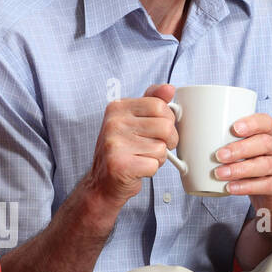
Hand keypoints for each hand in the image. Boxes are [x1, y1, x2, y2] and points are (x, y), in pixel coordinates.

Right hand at [86, 83, 179, 206]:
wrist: (102, 183)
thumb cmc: (123, 149)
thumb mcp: (134, 120)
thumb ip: (152, 101)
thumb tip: (169, 88)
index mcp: (117, 108)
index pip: (159, 105)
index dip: (167, 119)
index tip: (159, 129)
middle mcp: (113, 123)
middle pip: (165, 126)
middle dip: (168, 140)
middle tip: (153, 146)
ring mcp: (114, 144)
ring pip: (162, 147)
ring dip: (158, 157)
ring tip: (142, 157)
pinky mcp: (119, 165)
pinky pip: (154, 164)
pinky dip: (151, 170)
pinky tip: (137, 168)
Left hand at [212, 112, 271, 236]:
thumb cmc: (256, 168)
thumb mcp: (249, 152)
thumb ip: (230, 143)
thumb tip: (192, 136)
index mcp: (271, 134)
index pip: (266, 122)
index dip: (252, 123)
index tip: (234, 128)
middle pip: (265, 143)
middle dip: (240, 148)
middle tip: (219, 155)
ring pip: (265, 164)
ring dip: (240, 169)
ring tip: (220, 173)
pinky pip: (265, 185)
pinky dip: (246, 186)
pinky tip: (231, 187)